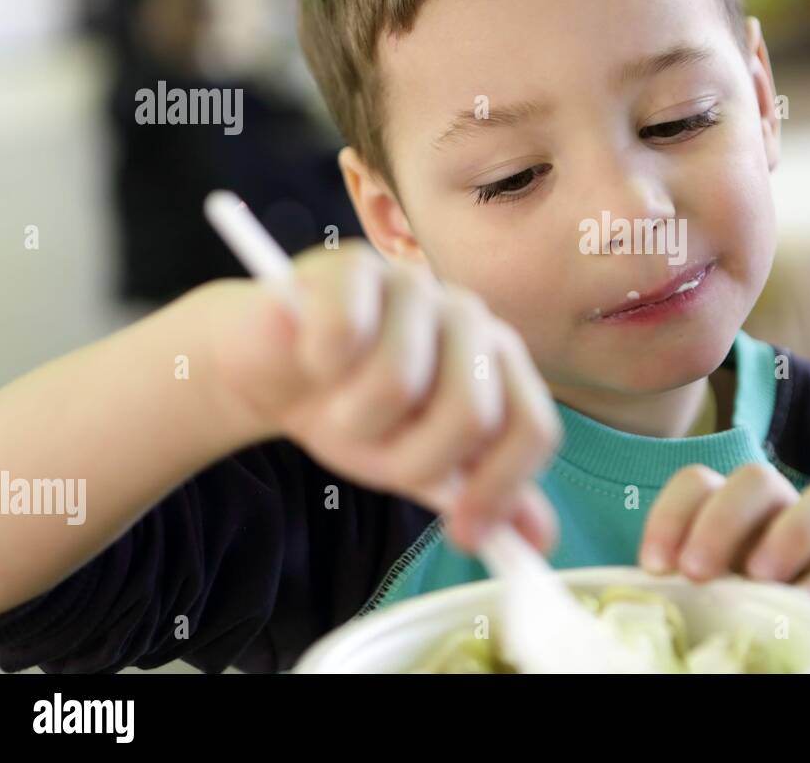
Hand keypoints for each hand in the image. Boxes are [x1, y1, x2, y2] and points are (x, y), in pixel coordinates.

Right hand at [200, 241, 560, 554]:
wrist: (271, 370)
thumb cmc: (353, 411)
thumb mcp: (420, 462)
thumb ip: (480, 493)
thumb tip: (538, 542)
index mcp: (499, 363)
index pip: (532, 427)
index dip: (501, 487)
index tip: (463, 534)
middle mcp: (470, 319)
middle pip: (472, 415)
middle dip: (412, 459)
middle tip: (374, 453)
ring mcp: (415, 287)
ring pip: (399, 383)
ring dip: (354, 420)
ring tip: (339, 405)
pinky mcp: (353, 266)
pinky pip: (344, 335)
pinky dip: (318, 366)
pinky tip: (313, 359)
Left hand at [638, 463, 809, 646]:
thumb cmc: (756, 622)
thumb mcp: (709, 603)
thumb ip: (679, 592)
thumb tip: (627, 600)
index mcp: (737, 515)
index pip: (700, 482)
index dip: (672, 514)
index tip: (653, 565)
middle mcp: (786, 515)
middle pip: (758, 479)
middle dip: (722, 520)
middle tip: (696, 572)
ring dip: (789, 533)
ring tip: (757, 579)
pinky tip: (804, 606)